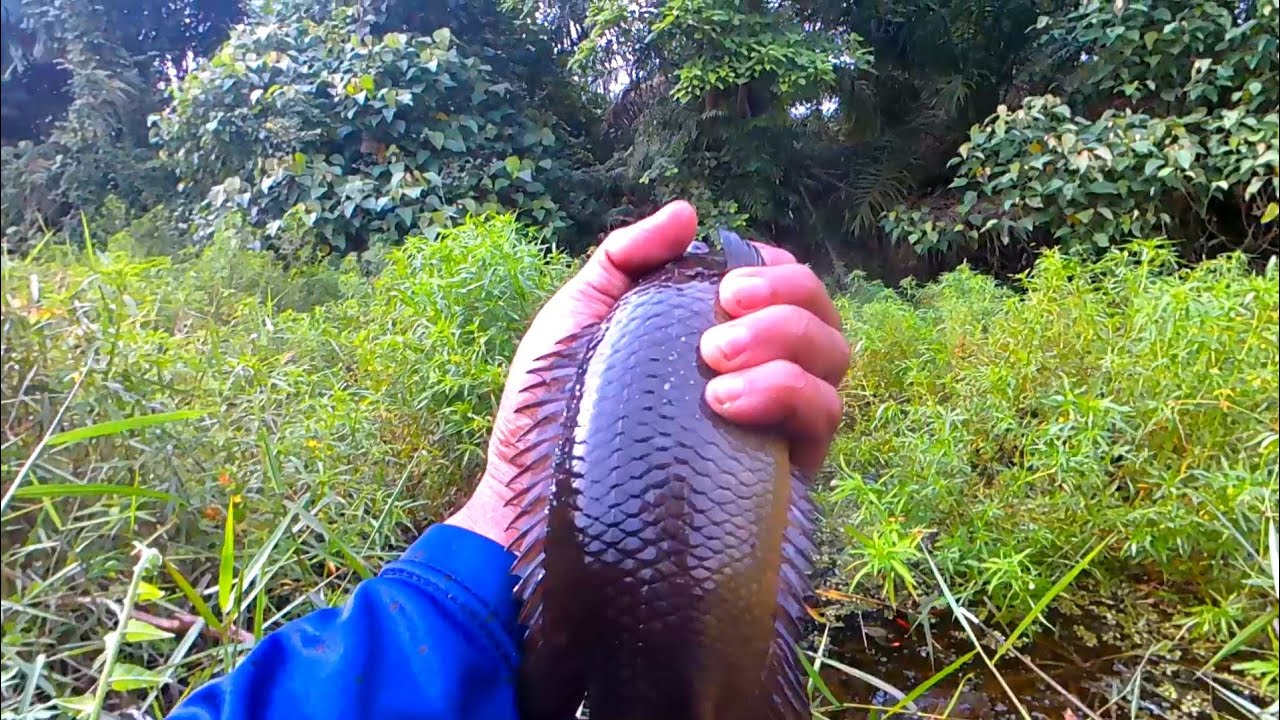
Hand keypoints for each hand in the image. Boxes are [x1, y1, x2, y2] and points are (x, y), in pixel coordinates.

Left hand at [445, 201, 849, 545]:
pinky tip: (727, 403)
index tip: (726, 285)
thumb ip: (627, 258)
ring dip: (786, 347)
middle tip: (718, 326)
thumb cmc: (552, 407)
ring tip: (714, 370)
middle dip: (783, 304)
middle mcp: (762, 370)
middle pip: (820, 315)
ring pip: (832, 362)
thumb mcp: (579, 317)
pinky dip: (787, 395)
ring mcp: (776, 422)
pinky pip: (823, 419)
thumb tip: (689, 213)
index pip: (785, 283)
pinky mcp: (782, 472)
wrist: (532, 495)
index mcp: (722, 329)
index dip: (774, 271)